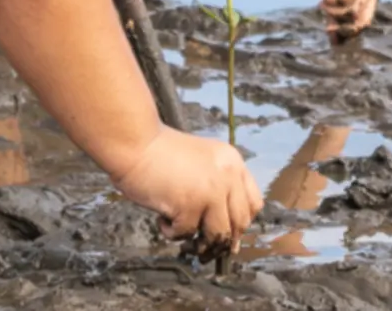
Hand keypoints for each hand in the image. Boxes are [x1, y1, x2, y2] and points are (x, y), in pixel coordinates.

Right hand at [109, 126, 262, 254]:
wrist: (137, 143)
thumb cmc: (161, 151)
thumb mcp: (203, 160)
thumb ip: (217, 182)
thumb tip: (221, 219)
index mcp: (234, 163)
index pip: (254, 202)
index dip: (242, 222)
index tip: (230, 233)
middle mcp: (229, 177)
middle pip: (240, 222)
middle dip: (225, 240)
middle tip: (208, 248)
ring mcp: (211, 191)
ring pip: (219, 234)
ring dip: (202, 242)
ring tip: (184, 237)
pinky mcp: (190, 205)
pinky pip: (186, 233)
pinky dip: (172, 233)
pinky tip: (162, 220)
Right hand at [317, 0, 378, 39]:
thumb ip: (335, 18)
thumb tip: (334, 44)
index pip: (364, 23)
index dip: (349, 33)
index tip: (331, 33)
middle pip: (359, 22)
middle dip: (341, 27)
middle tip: (327, 26)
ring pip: (350, 11)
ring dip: (332, 11)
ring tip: (321, 3)